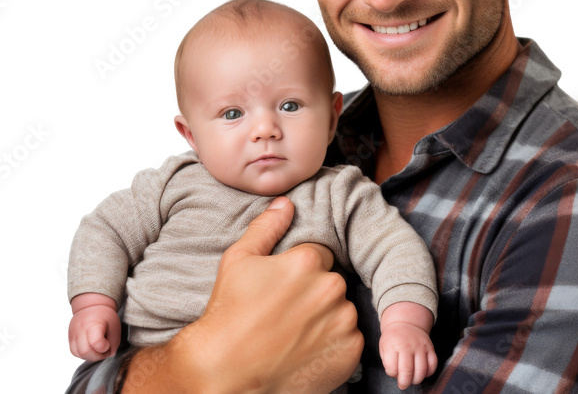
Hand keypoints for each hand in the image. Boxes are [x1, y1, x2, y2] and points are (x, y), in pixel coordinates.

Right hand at [68, 294, 120, 360]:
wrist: (91, 305)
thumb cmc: (105, 316)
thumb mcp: (115, 326)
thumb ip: (114, 343)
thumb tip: (109, 354)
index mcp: (93, 324)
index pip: (96, 342)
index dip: (104, 347)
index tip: (108, 343)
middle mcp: (80, 329)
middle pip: (85, 352)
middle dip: (97, 356)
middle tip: (104, 349)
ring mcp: (73, 334)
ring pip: (78, 354)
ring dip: (90, 356)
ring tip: (97, 348)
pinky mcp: (69, 338)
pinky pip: (74, 352)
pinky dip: (84, 354)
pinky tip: (91, 348)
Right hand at [122, 196, 362, 393]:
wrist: (227, 373)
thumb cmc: (228, 314)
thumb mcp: (238, 261)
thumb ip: (266, 227)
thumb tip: (286, 203)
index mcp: (308, 260)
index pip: (319, 256)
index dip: (299, 273)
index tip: (282, 290)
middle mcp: (332, 287)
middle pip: (331, 283)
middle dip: (315, 294)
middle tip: (286, 314)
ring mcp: (343, 321)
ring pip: (342, 311)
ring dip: (326, 319)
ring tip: (294, 334)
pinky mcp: (350, 352)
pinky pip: (349, 340)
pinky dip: (334, 345)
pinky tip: (306, 351)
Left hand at [379, 302, 436, 389]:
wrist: (405, 323)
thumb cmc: (393, 338)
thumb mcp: (384, 347)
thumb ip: (387, 361)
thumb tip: (396, 374)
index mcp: (393, 345)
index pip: (392, 368)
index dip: (392, 373)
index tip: (392, 371)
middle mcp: (407, 345)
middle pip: (407, 371)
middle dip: (404, 382)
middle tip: (403, 384)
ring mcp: (420, 346)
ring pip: (422, 370)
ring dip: (416, 379)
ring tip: (412, 379)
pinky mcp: (430, 347)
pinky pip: (433, 364)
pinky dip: (429, 373)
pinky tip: (422, 372)